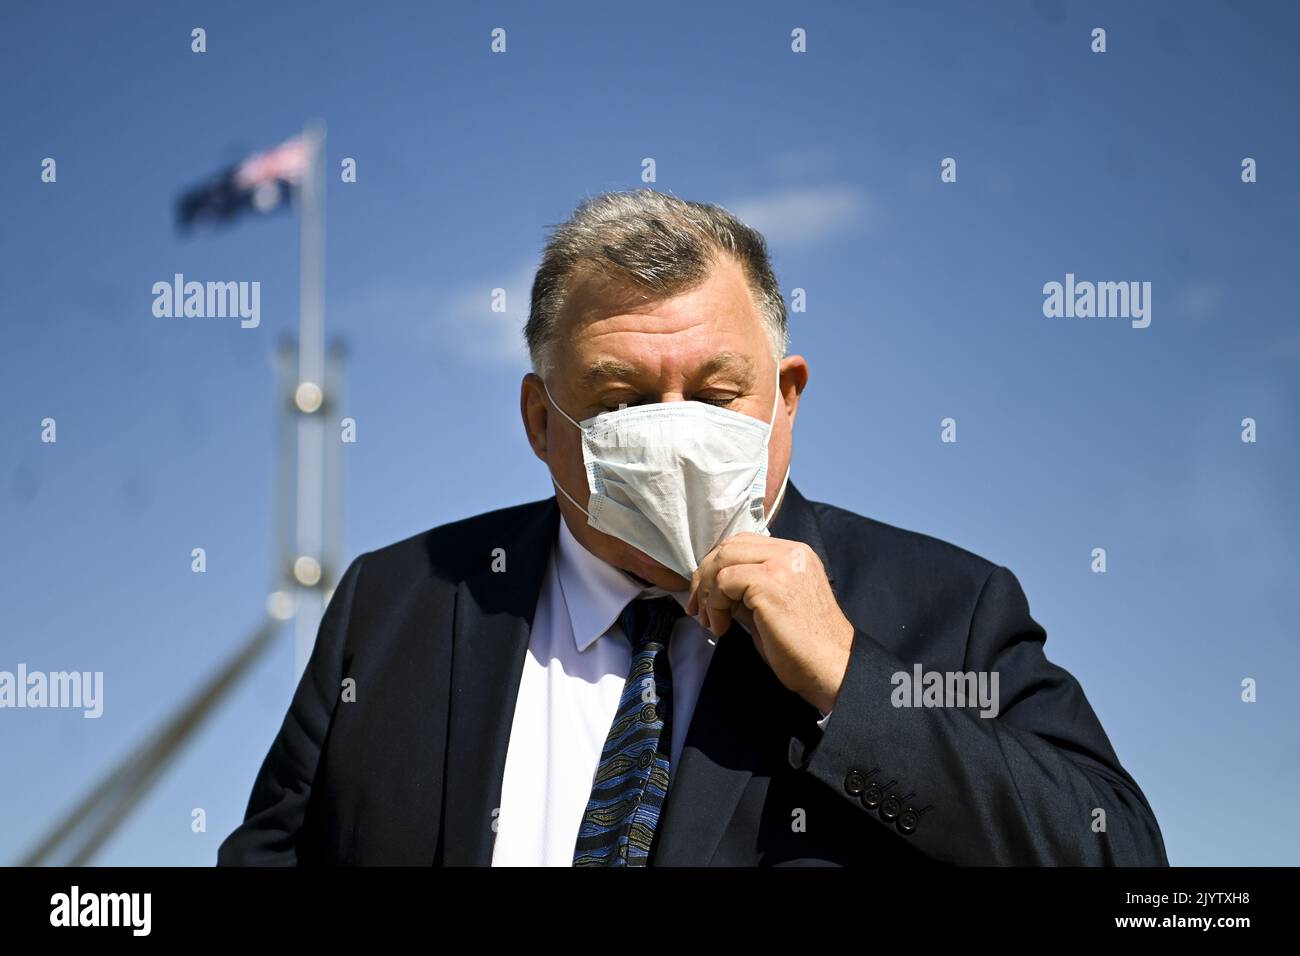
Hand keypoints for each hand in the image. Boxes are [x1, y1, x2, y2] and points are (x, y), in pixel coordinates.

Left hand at [686, 532, 854, 714]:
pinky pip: (725, 581)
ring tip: (711, 622)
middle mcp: (791, 552)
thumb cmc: (803, 647)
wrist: (832, 669)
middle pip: (729, 546)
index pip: (743, 543)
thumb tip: (712, 587)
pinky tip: (723, 628)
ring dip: (707, 593)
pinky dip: (716, 605)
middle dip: (704, 577)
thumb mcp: (770, 608)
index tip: (706, 596)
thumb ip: (746, 590)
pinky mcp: (770, 582)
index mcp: (795, 555)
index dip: (716, 566)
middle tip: (698, 609)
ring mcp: (782, 564)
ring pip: (723, 560)